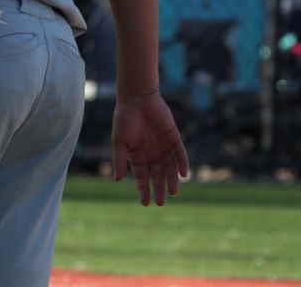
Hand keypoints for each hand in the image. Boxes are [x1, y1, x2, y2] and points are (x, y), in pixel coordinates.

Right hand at [112, 88, 188, 205]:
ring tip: (173, 192)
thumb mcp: (119, 142)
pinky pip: (180, 153)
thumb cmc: (124, 119)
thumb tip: (117, 180)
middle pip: (157, 175)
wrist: (137, 98)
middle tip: (161, 202)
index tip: (145, 203)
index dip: (143, 190)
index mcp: (137, 156)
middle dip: (159, 189)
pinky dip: (182, 164)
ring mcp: (163, 146)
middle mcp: (151, 153)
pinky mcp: (174, 137)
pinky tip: (183, 174)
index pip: (142, 177)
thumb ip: (120, 160)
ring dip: (172, 180)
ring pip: (170, 168)